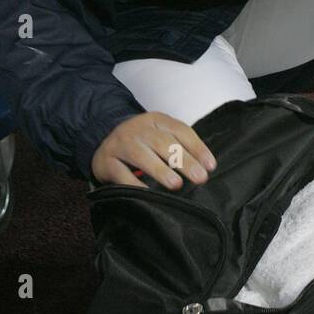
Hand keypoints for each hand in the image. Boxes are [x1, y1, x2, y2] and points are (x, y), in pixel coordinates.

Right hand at [91, 111, 216, 189]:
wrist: (103, 140)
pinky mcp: (106, 160)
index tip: (210, 166)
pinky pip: (121, 173)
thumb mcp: (159, 134)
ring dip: (160, 171)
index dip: (197, 147)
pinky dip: (134, 184)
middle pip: (163, 143)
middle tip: (200, 177)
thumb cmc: (140, 141)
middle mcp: (138, 129)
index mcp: (156, 120)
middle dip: (184, 161)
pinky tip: (147, 193)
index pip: (180, 130)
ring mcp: (121, 143)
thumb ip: (179, 145)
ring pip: (142, 156)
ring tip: (176, 184)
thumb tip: (204, 166)